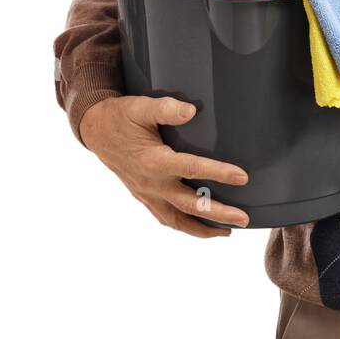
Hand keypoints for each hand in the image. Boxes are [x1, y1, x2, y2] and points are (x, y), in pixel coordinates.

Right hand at [79, 96, 250, 235]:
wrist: (94, 130)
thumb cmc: (121, 116)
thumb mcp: (141, 107)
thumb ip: (167, 109)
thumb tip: (192, 110)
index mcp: (153, 161)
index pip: (192, 169)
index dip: (219, 173)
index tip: (243, 177)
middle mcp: (151, 183)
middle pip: (189, 205)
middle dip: (218, 213)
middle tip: (244, 219)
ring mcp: (146, 193)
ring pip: (176, 220)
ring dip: (202, 228)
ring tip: (227, 232)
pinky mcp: (143, 196)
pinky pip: (164, 218)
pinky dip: (183, 225)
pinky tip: (199, 226)